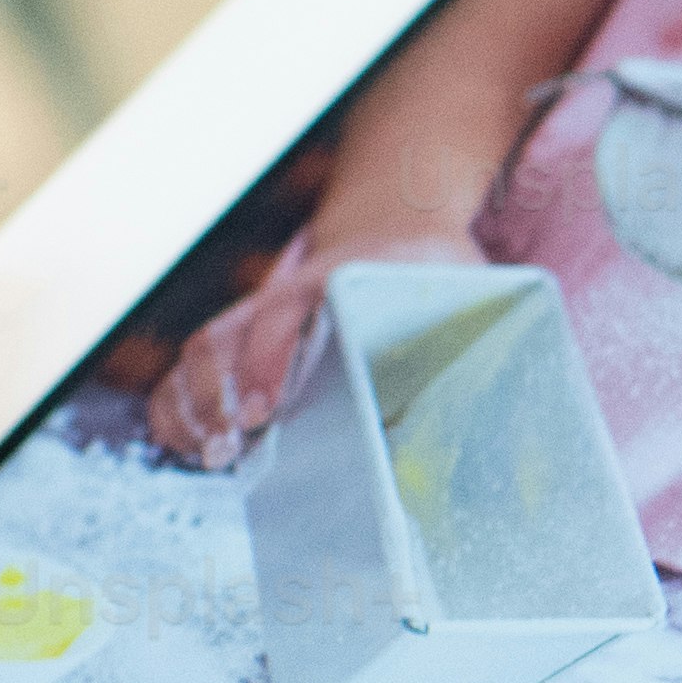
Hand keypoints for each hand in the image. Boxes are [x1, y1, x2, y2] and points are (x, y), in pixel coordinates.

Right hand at [144, 207, 467, 467]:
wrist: (394, 225)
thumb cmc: (431, 272)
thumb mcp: (461, 281)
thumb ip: (470, 324)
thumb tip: (505, 389)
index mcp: (336, 278)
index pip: (288, 313)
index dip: (271, 359)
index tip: (268, 408)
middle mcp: (282, 296)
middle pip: (226, 337)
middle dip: (219, 395)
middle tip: (232, 447)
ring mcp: (253, 316)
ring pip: (200, 353)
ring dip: (192, 406)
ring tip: (210, 457)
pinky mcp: (238, 341)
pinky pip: (186, 370)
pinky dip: (176, 408)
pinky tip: (189, 448)